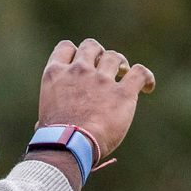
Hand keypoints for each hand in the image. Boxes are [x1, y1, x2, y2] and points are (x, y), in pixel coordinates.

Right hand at [38, 38, 156, 159]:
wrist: (69, 144)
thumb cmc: (53, 137)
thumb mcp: (43, 115)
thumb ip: (50, 110)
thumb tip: (43, 125)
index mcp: (55, 74)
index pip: (66, 47)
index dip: (75, 53)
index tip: (81, 63)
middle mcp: (78, 71)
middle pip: (91, 45)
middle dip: (99, 54)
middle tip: (104, 69)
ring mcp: (101, 80)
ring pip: (115, 56)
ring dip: (120, 64)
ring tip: (123, 75)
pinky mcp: (122, 93)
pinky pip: (140, 73)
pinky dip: (146, 78)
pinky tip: (147, 88)